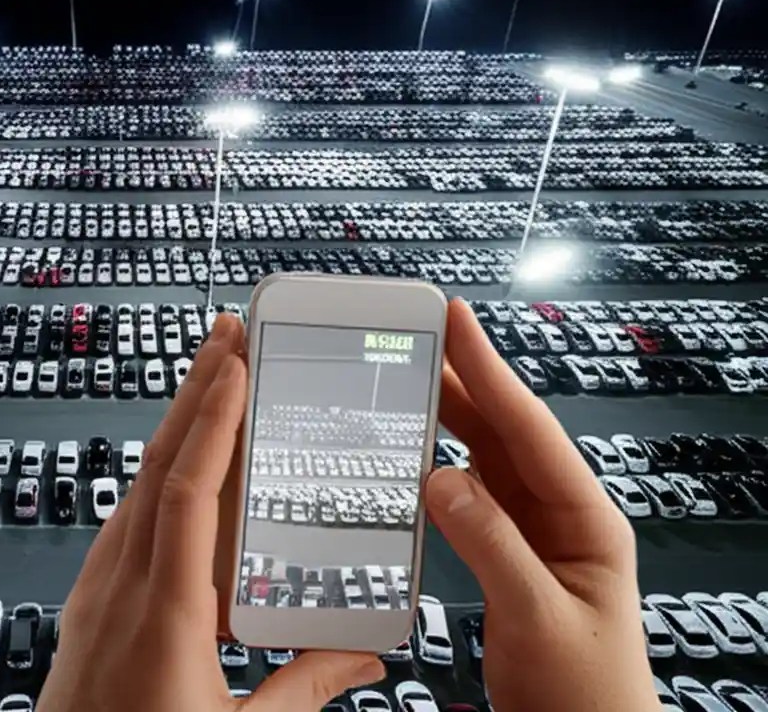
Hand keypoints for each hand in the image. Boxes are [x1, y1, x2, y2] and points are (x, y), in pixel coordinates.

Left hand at [40, 313, 385, 711]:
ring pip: (135, 489)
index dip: (212, 421)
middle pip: (156, 468)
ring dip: (174, 431)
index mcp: (164, 615)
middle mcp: (120, 589)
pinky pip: (123, 522)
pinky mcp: (88, 604)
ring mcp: (96, 592)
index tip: (232, 364)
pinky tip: (176, 473)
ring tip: (210, 385)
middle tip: (223, 334)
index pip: (186, 492)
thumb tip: (364, 656)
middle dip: (193, 394)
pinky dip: (155, 480)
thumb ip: (302, 687)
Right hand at [427, 300, 658, 711]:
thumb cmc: (585, 692)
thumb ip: (491, 545)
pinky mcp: (508, 553)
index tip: (459, 323)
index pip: (532, 430)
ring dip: (450, 418)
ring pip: (486, 458)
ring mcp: (535, 532)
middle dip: (466, 380)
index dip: (492, 372)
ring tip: (411, 377)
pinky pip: (471, 496)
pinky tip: (416, 453)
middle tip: (423, 334)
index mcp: (587, 520)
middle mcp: (562, 516)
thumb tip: (441, 479)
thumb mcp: (538, 617)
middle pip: (506, 432)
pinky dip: (439, 468)